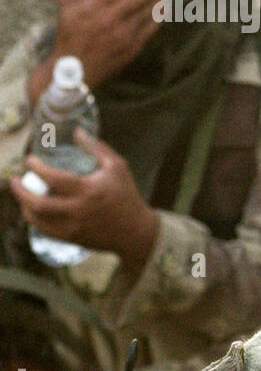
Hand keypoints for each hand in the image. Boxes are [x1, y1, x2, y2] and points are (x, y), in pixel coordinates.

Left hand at [9, 129, 158, 268]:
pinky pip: (44, 229)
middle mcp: (78, 209)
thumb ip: (96, 148)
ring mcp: (73, 226)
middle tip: (14, 180)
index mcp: (89, 190)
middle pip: (38, 203)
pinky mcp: (71, 238)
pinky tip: (33, 210)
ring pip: (37, 219)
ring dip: (24, 205)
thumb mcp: (117, 167)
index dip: (37, 168)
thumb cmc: (126, 194)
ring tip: (22, 194)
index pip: (54, 178)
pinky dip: (34, 219)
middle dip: (20, 191)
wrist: (135, 231)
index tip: (30, 160)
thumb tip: (77, 132)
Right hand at [27, 0, 168, 101]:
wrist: (76, 70)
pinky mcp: (133, 47)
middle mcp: (109, 20)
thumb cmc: (70, 37)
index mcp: (92, 8)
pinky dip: (160, 15)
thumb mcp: (68, 10)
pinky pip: (151, 28)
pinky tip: (165, 7)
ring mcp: (123, 35)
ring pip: (147, 12)